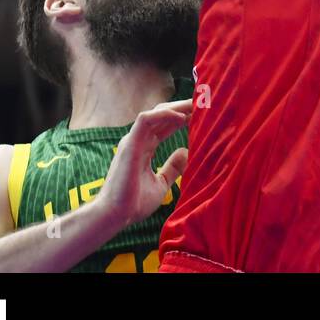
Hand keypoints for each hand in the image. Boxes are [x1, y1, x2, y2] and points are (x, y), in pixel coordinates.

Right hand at [96, 99, 190, 228]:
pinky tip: (181, 117)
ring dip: (176, 107)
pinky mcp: (130, 144)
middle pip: (161, 115)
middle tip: (203, 103)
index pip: (164, 125)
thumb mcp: (161, 183)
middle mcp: (138, 141)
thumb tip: (185, 152)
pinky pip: (146, 120)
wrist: (116, 216)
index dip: (182, 117)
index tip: (201, 114)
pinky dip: (164, 115)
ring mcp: (132, 141)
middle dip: (182, 107)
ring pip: (154, 112)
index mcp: (144, 148)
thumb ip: (172, 168)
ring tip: (195, 105)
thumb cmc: (134, 203)